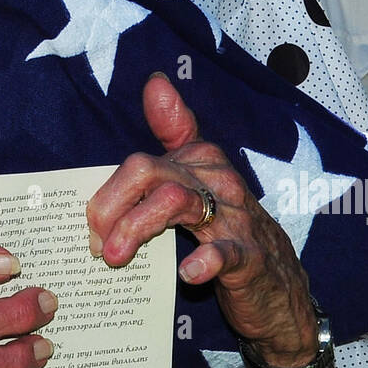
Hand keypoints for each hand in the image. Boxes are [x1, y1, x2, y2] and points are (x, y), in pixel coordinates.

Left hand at [86, 74, 316, 366]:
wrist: (278, 286)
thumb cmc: (229, 228)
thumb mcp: (200, 178)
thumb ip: (176, 130)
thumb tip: (156, 81)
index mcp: (199, 160)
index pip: (142, 162)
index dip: (109, 189)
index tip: (89, 219)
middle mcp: (216, 180)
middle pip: (149, 174)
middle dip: (111, 207)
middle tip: (94, 245)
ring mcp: (235, 218)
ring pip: (176, 201)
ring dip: (136, 227)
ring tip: (114, 257)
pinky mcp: (250, 257)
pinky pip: (225, 252)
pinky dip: (204, 261)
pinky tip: (187, 273)